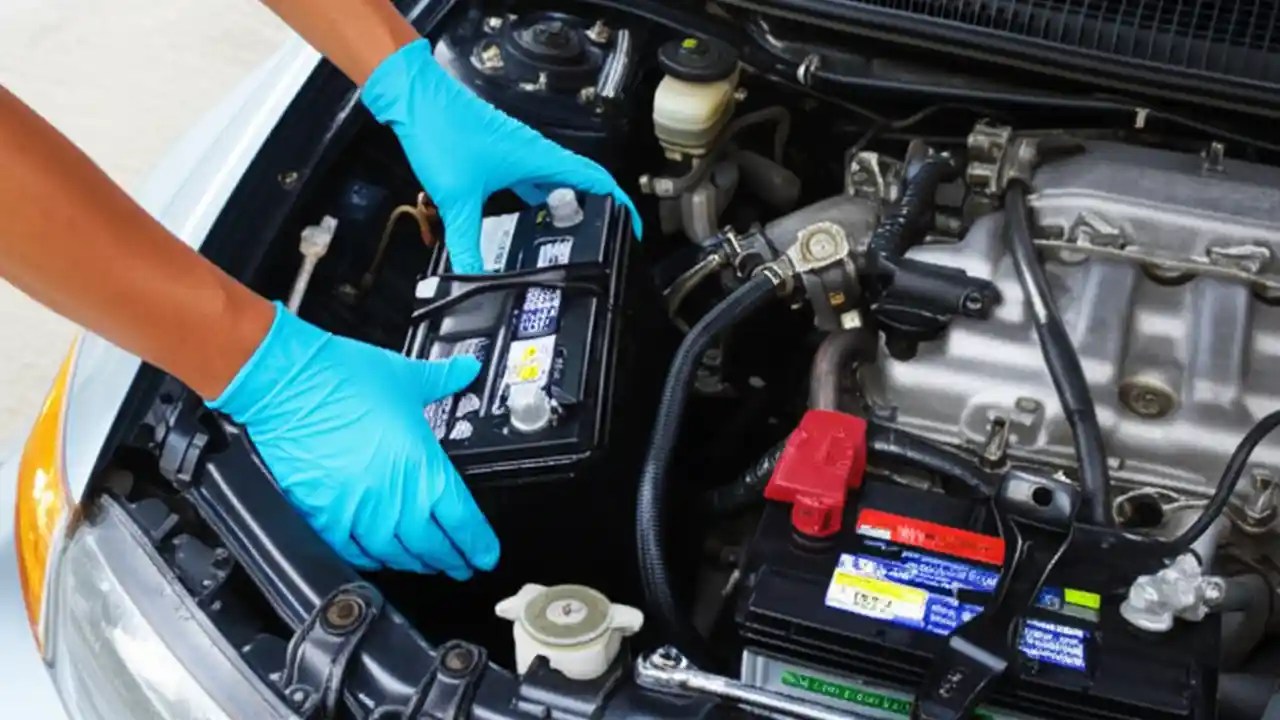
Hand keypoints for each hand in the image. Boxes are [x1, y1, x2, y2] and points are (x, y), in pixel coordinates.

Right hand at [209, 302, 498, 577]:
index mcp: (423, 467)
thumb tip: (467, 370)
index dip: (477, 544)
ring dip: (413, 562)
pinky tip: (376, 558)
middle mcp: (396, 498)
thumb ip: (442, 379)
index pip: (462, 519)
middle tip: (459, 566)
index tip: (485, 555)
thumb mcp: (407, 376)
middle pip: (431, 545)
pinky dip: (369, 559)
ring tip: (423, 564)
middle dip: (450, 559)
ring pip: (394, 554)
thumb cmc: (344, 378)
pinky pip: (352, 551)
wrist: (289, 385)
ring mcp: (359, 512)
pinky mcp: (323, 517)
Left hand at [361, 38, 641, 273]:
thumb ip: (466, 243)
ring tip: (564, 240)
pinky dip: (536, 200)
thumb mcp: (456, 198)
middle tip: (593, 247)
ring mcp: (520, 153)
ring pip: (554, 183)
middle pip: (580, 185)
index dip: (620, 204)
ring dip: (562, 208)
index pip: (597, 180)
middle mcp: (536, 153)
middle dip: (592, 214)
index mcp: (540, 159)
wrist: (414, 98)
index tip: (631, 228)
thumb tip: (471, 277)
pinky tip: (525, 221)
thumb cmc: (440, 134)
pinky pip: (532, 181)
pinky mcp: (502, 154)